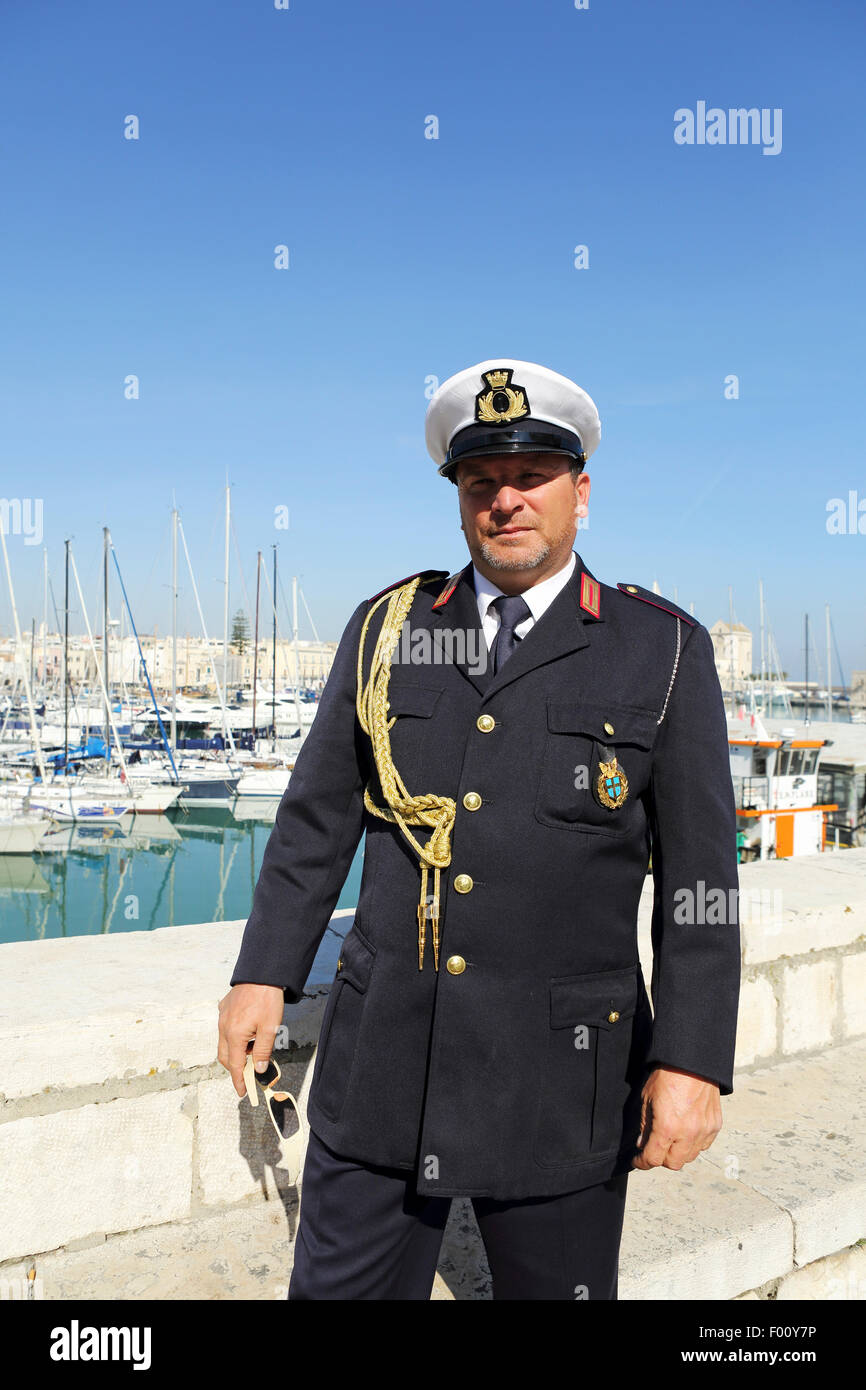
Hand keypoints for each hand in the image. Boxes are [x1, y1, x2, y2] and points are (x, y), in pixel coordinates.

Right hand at [217, 983, 284, 1097]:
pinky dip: (234, 1037)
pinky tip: (248, 1032)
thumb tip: (259, 1069)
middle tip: (249, 1074)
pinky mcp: (224, 1008)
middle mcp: (224, 1027)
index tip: (242, 1092)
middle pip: (225, 1056)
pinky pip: (225, 1028)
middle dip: (235, 1068)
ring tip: (253, 1050)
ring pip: (224, 1042)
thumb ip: (263, 1050)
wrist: (262, 972)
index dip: (239, 1080)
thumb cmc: (268, 999)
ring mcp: (222, 1017)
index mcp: (234, 1034)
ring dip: (236, 1051)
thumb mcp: (270, 1027)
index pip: (235, 1065)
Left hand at [631, 1066, 721, 1170]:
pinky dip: (693, 1144)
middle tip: (654, 1147)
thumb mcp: (647, 1099)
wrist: (692, 1060)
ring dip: (678, 1152)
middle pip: (673, 1163)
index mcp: (667, 1127)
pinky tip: (686, 1132)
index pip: (653, 1159)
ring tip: (671, 1138)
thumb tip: (643, 1144)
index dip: (642, 1162)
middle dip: (660, 1158)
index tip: (638, 1160)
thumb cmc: (667, 1074)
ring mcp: (704, 1130)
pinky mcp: (715, 1125)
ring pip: (689, 1157)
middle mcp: (688, 1133)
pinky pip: (703, 1145)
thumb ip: (644, 1125)